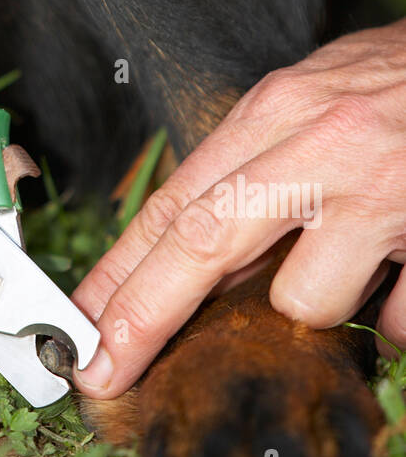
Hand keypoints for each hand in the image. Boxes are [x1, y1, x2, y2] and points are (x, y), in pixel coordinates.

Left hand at [73, 21, 405, 396]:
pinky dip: (396, 312)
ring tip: (362, 258)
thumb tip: (191, 249)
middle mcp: (323, 146)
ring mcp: (382, 196)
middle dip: (144, 315)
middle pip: (204, 242)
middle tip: (104, 371)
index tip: (82, 326)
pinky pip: (395, 322)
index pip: (176, 201)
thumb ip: (259, 162)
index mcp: (281, 110)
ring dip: (321, 302)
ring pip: (307, 299)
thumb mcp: (315, 99)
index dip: (119, 273)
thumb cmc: (402, 84)